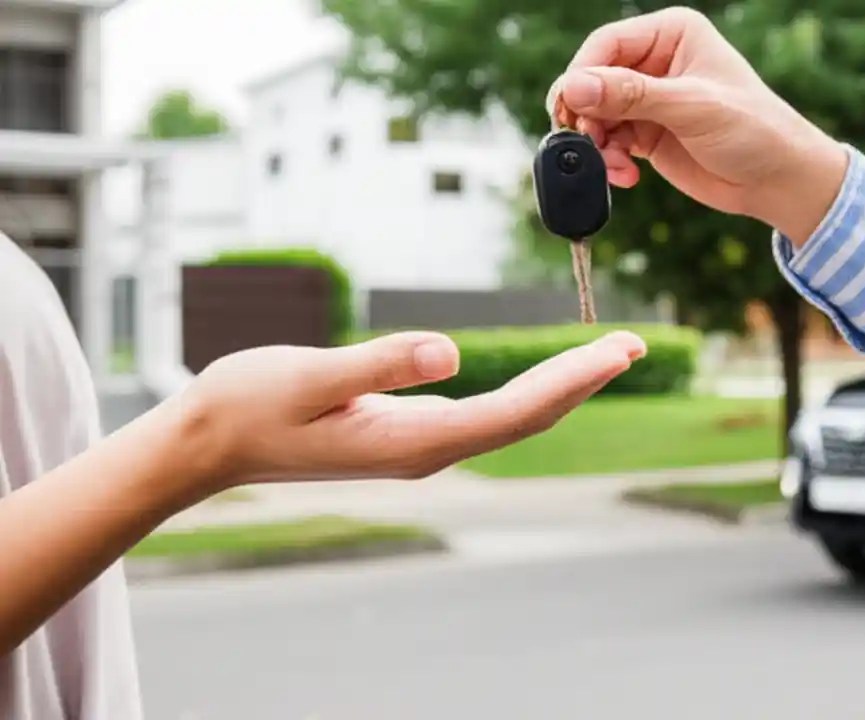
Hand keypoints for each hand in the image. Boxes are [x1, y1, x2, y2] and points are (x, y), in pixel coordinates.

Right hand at [166, 331, 645, 491]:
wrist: (209, 444)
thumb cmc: (249, 405)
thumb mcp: (308, 377)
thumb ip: (378, 364)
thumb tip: (449, 352)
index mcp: (414, 440)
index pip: (516, 410)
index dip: (573, 381)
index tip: (620, 351)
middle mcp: (429, 450)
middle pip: (526, 416)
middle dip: (583, 380)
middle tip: (634, 344)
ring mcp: (420, 444)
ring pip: (511, 416)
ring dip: (562, 386)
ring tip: (607, 355)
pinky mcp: (407, 430)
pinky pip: (486, 411)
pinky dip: (525, 388)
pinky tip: (547, 376)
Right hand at [550, 7, 848, 243]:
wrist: (777, 180)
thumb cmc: (752, 130)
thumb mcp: (692, 107)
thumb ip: (633, 95)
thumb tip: (575, 87)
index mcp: (671, 34)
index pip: (607, 44)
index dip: (582, 74)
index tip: (570, 106)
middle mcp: (655, 61)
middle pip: (593, 80)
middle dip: (586, 114)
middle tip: (586, 142)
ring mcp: (649, 100)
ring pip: (596, 115)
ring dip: (597, 144)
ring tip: (614, 166)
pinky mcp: (646, 134)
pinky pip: (608, 142)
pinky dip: (609, 161)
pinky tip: (625, 177)